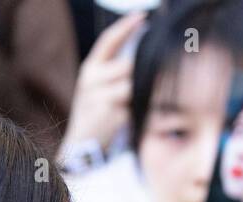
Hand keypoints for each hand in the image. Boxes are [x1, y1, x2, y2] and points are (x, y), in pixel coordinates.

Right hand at [59, 11, 144, 157]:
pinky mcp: (110, 115)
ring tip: (151, 94)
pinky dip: (144, 107)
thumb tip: (142, 49)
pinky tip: (146, 111)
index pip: (108, 40)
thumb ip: (114, 69)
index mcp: (89, 69)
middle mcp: (92, 80)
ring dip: (144, 90)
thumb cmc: (96, 113)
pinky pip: (135, 105)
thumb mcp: (98, 87)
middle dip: (144, 67)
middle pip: (128, 64)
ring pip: (133, 85)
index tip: (142, 15)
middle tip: (162, 65)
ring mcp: (99, 98)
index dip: (126, 26)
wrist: (81, 145)